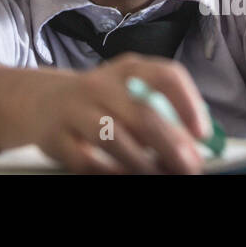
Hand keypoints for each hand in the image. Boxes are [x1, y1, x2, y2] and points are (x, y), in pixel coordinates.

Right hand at [30, 54, 211, 173]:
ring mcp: (76, 110)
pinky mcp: (58, 137)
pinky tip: (126, 176)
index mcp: (128, 70)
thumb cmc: (101, 102)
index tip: (202, 134)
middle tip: (190, 167)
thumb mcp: (129, 93)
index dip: (188, 103)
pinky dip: (111, 172)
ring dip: (143, 163)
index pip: (164, 75)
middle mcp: (101, 85)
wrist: (43, 102)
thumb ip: (160, 111)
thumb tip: (195, 144)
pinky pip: (87, 160)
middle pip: (142, 113)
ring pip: (113, 136)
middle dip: (172, 146)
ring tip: (161, 175)